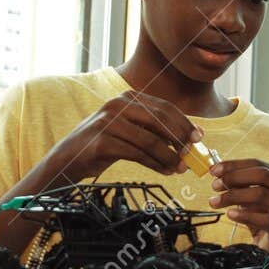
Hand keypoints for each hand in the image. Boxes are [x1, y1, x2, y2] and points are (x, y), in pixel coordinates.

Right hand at [45, 91, 199, 181]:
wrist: (69, 158)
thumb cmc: (105, 143)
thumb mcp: (130, 129)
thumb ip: (155, 129)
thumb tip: (191, 138)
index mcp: (128, 98)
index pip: (165, 108)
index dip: (184, 123)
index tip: (199, 138)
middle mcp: (118, 105)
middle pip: (161, 121)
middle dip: (180, 140)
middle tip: (191, 156)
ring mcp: (108, 122)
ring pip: (151, 140)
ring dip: (169, 156)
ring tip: (179, 168)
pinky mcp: (103, 142)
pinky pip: (138, 154)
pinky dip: (156, 164)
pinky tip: (164, 170)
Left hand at [210, 159, 268, 268]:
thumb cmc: (262, 217)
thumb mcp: (250, 196)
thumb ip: (239, 183)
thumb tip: (217, 170)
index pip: (259, 164)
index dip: (235, 165)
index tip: (214, 170)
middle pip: (262, 175)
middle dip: (235, 177)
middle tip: (215, 185)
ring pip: (260, 194)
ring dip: (233, 196)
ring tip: (215, 202)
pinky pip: (262, 218)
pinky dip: (243, 215)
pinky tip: (230, 214)